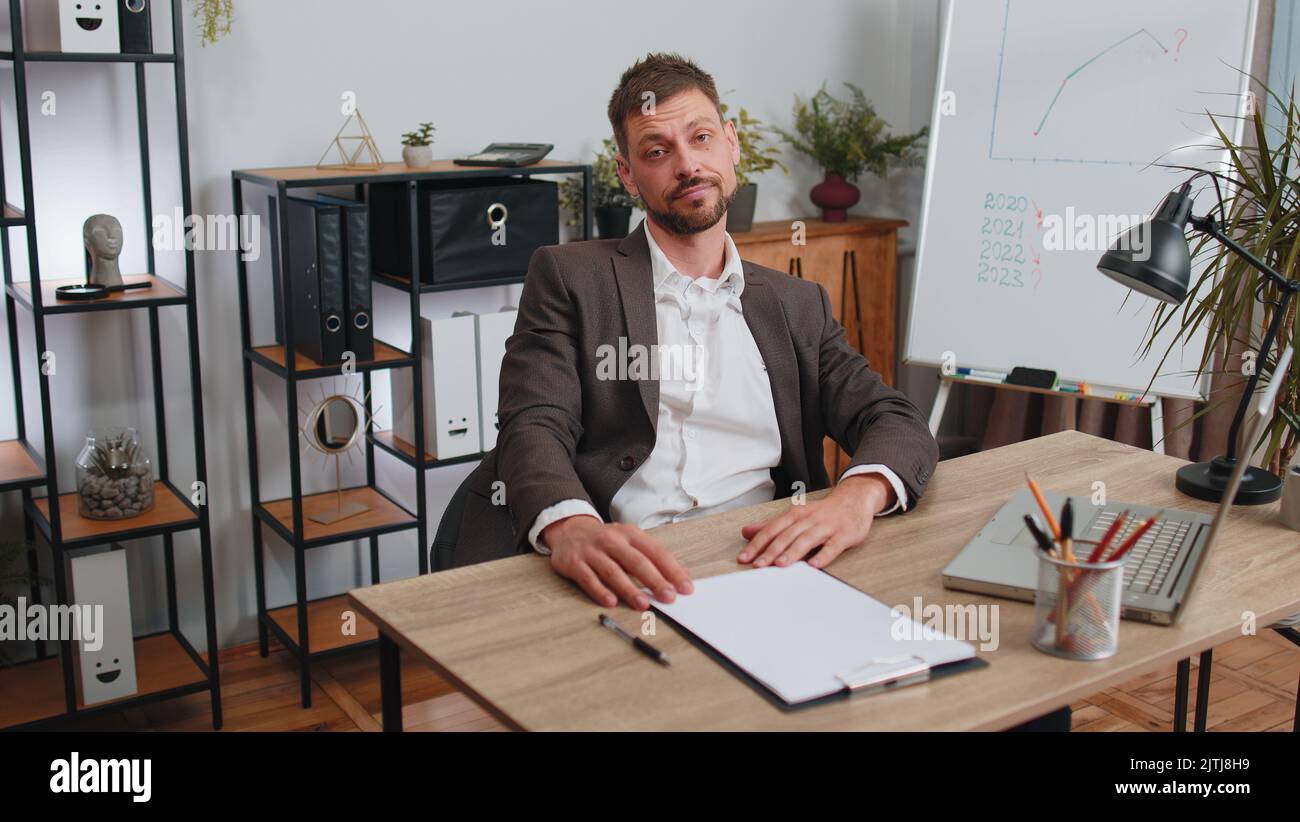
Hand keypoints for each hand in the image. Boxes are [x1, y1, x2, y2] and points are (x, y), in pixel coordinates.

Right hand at [542, 515, 693, 608]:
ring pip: (613, 571)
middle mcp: (612, 541)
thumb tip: (681, 575)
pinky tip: (610, 601)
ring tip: (643, 604)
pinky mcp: (574, 563)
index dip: (672, 570)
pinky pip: (588, 578)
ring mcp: (592, 552)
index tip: (685, 587)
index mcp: (630, 534)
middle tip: (669, 597)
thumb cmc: (605, 541)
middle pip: (636, 562)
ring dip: (629, 589)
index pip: (656, 552)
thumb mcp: (629, 541)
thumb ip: (652, 557)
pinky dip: (599, 591)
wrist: (568, 531)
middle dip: (654, 580)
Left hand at [737, 474, 893, 569]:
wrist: (854, 499)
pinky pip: (833, 546)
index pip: (772, 530)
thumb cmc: (821, 512)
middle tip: (758, 566)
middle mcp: (808, 519)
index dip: (757, 544)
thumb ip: (771, 526)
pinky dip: (823, 556)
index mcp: (795, 514)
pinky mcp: (844, 535)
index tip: (744, 558)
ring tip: (780, 565)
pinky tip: (814, 565)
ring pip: (807, 539)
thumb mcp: (795, 515)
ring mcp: (827, 527)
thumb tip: (746, 532)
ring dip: (793, 552)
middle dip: (771, 551)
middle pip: (787, 535)